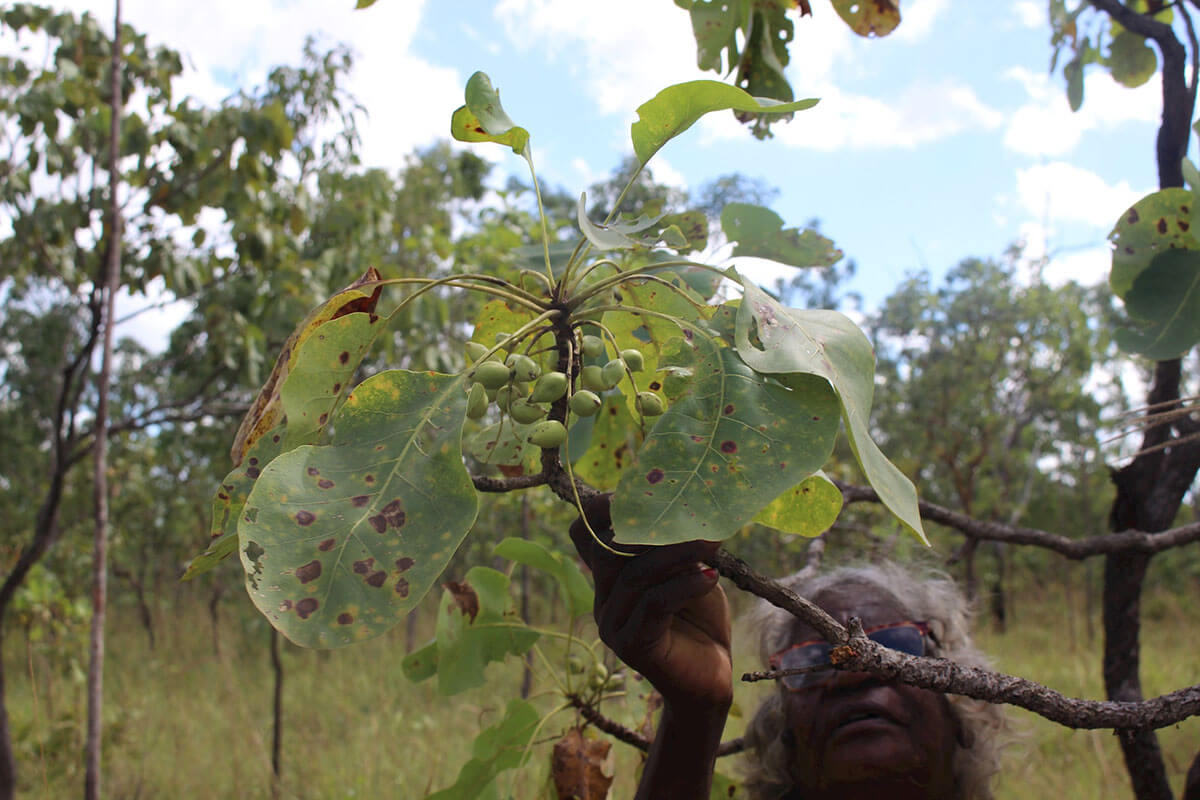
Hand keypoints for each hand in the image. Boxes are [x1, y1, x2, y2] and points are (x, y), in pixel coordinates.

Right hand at [569, 494, 732, 709]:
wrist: (708, 683)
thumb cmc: (700, 623)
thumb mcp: (689, 574)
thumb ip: (679, 546)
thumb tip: (695, 502)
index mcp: (609, 577)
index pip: (586, 533)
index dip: (607, 508)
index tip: (651, 492)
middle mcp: (603, 599)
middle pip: (605, 548)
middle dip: (648, 526)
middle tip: (690, 513)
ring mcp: (613, 624)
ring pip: (635, 575)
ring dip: (677, 553)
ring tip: (712, 544)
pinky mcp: (632, 646)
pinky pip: (653, 605)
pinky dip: (684, 585)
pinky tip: (710, 577)